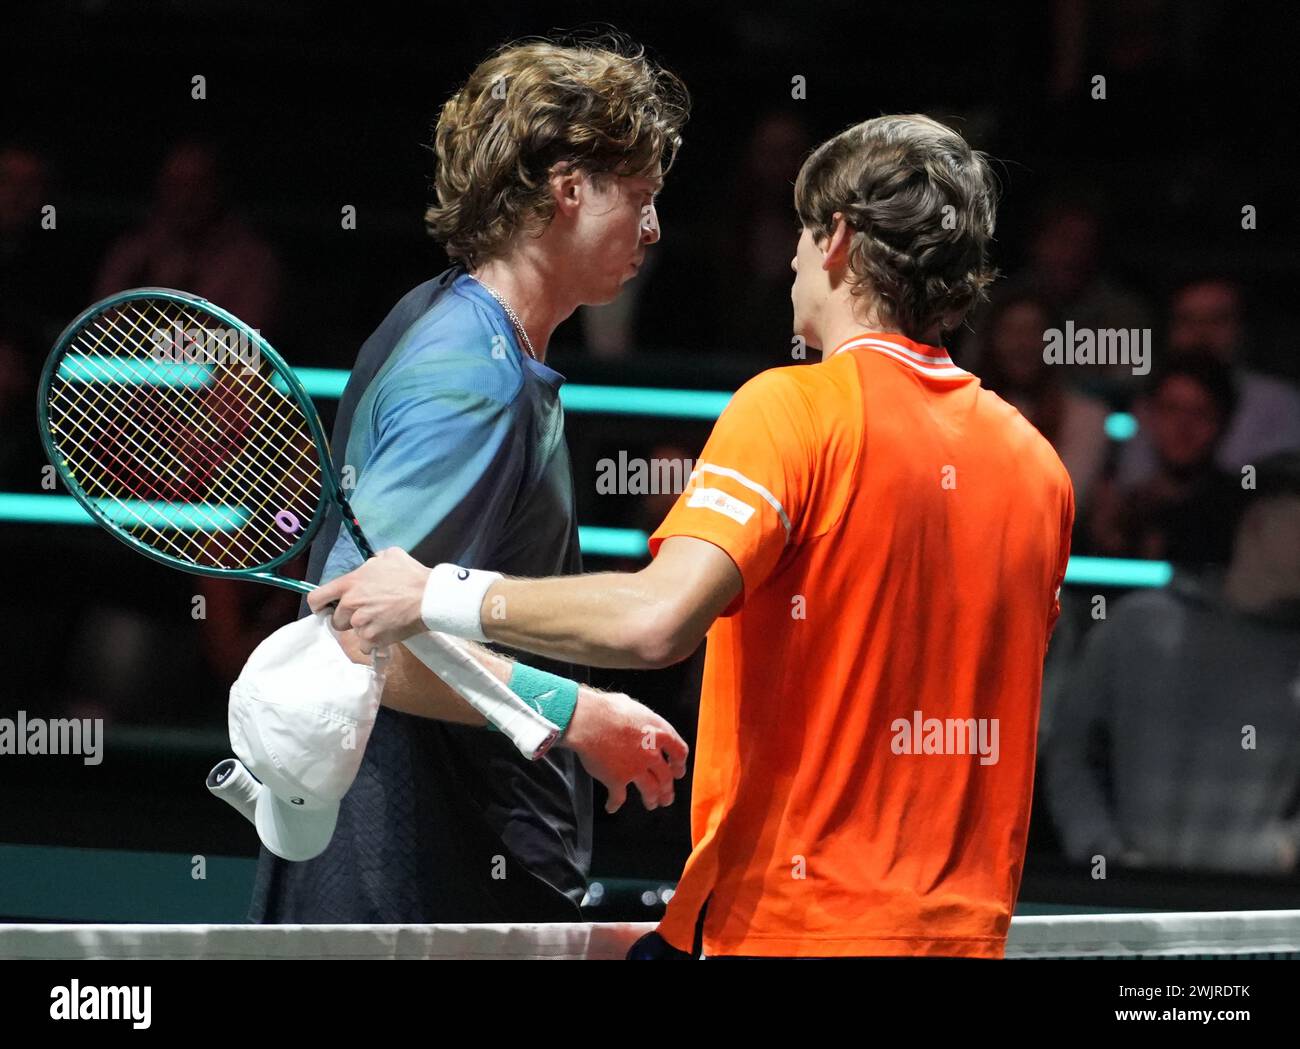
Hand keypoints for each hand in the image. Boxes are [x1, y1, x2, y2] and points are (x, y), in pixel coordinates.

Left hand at [308, 547, 430, 648]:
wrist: (429, 598)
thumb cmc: (410, 574)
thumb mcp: (389, 555)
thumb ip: (372, 563)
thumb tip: (369, 567)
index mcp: (350, 583)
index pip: (317, 598)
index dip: (318, 605)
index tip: (324, 609)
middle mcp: (350, 605)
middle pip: (336, 620)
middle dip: (348, 618)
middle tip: (366, 613)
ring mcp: (360, 624)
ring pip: (353, 632)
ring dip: (363, 629)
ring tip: (381, 622)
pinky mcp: (372, 639)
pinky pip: (366, 645)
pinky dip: (374, 642)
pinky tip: (387, 632)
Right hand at [562, 689, 688, 813]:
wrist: (588, 721)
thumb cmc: (607, 709)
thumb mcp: (633, 706)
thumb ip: (641, 718)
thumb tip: (638, 719)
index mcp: (659, 733)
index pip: (679, 752)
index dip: (679, 764)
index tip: (678, 771)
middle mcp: (651, 754)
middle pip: (666, 777)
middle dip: (667, 790)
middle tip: (666, 797)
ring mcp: (635, 769)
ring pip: (650, 790)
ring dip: (652, 799)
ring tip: (651, 804)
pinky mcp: (617, 780)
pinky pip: (618, 797)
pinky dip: (614, 804)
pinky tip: (611, 807)